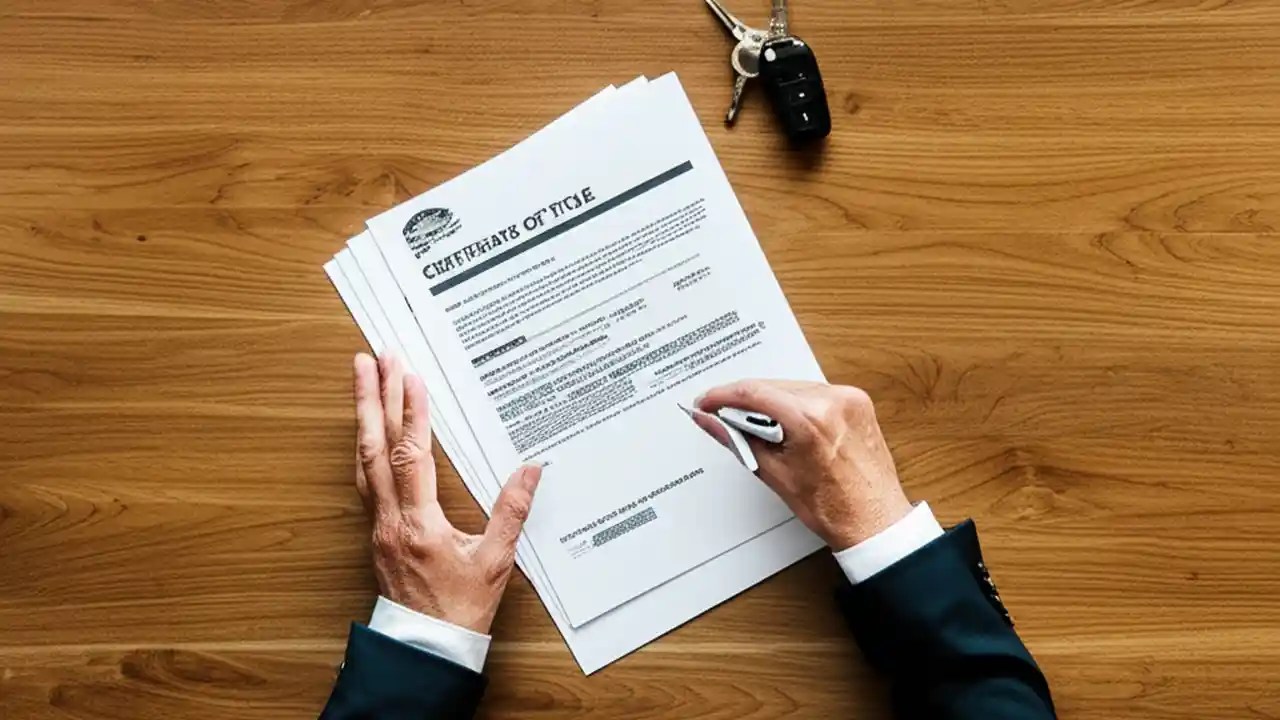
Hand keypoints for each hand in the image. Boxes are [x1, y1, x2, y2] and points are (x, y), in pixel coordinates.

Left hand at [352, 352, 539, 633]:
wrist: (427, 648)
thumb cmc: (460, 609)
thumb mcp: (495, 561)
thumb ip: (512, 512)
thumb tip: (531, 471)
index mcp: (419, 524)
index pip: (412, 456)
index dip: (411, 414)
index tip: (409, 376)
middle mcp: (389, 520)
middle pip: (376, 448)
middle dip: (373, 398)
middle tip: (370, 358)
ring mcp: (377, 526)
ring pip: (363, 460)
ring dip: (363, 416)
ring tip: (362, 379)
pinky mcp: (375, 533)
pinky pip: (364, 479)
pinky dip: (365, 446)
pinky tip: (367, 431)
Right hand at [694, 380, 911, 550]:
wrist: (874, 520)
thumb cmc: (834, 508)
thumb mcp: (774, 473)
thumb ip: (737, 440)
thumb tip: (711, 421)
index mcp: (811, 419)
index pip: (753, 392)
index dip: (721, 395)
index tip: (707, 402)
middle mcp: (833, 401)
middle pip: (772, 385)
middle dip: (745, 401)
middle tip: (725, 418)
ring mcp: (849, 398)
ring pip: (792, 386)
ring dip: (771, 401)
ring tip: (760, 428)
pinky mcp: (858, 401)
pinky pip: (815, 392)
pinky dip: (796, 404)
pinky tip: (788, 424)